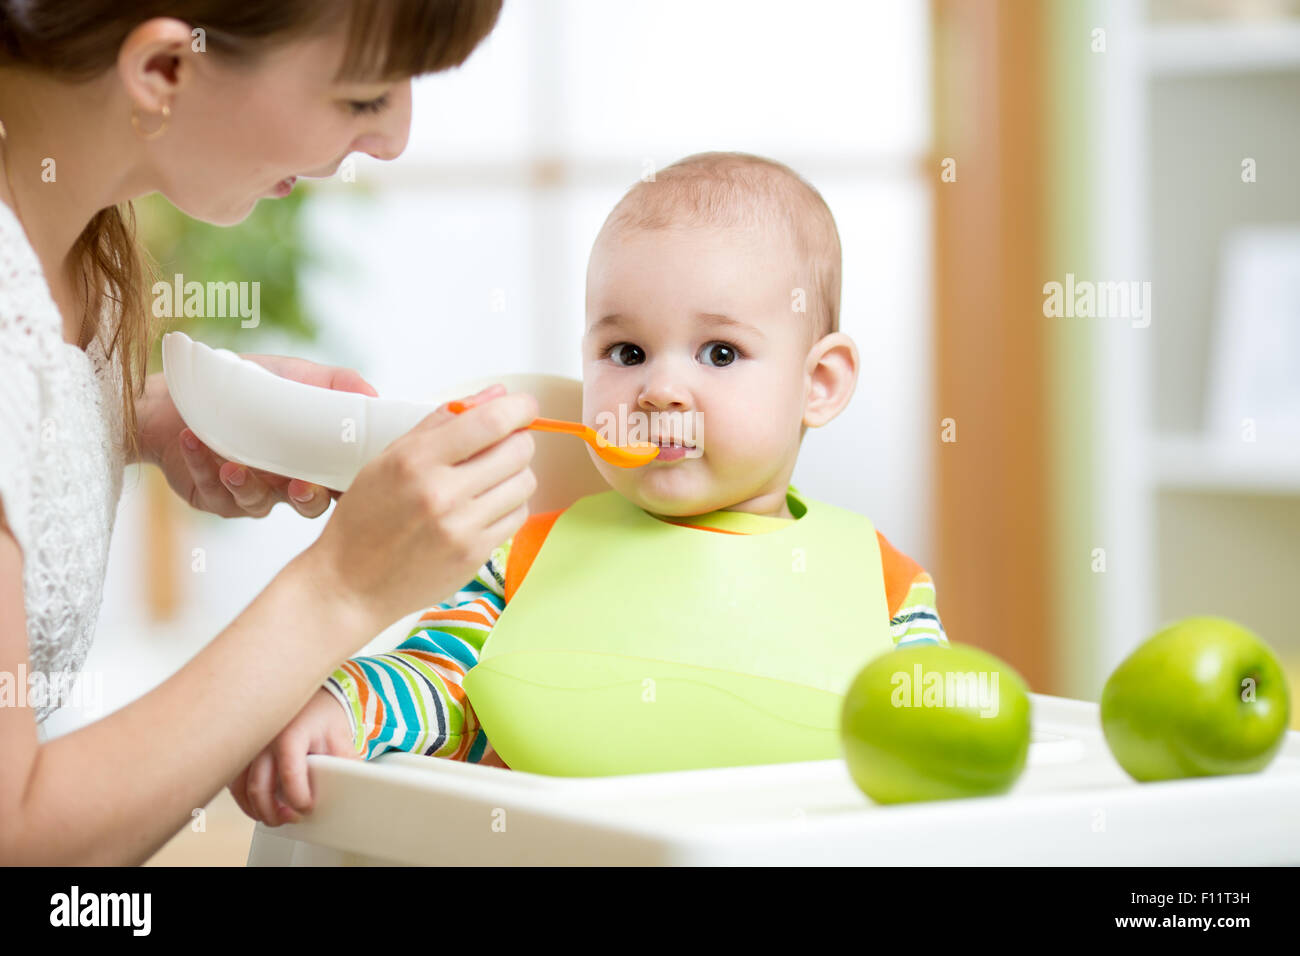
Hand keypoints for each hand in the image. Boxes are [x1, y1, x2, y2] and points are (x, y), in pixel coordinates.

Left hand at [138, 353, 379, 518]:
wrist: (184, 393)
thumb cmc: (249, 385)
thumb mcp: (299, 374)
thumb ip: (340, 384)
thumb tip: (377, 397)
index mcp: (313, 459)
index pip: (342, 480)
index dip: (351, 483)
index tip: (352, 475)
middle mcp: (287, 481)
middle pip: (310, 504)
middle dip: (307, 498)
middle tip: (298, 486)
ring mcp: (252, 492)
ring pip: (258, 504)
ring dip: (246, 486)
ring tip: (231, 465)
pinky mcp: (215, 496)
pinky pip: (214, 491)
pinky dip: (203, 466)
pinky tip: (193, 442)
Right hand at [229, 688, 358, 825]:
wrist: (306, 698)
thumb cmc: (321, 716)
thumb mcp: (339, 736)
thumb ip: (345, 762)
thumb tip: (356, 786)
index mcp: (291, 733)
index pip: (290, 774)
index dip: (299, 799)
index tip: (307, 807)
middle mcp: (264, 737)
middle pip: (259, 787)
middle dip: (273, 812)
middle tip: (289, 819)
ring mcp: (248, 743)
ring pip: (241, 788)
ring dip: (256, 809)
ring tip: (273, 817)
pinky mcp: (239, 749)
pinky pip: (234, 781)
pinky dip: (244, 798)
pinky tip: (258, 804)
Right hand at [303, 384, 537, 630]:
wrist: (350, 586)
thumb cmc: (366, 519)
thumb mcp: (389, 458)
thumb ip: (442, 421)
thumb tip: (495, 394)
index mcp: (416, 460)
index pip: (491, 421)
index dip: (519, 408)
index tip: (524, 408)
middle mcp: (441, 493)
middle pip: (518, 450)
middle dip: (517, 441)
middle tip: (500, 446)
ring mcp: (461, 527)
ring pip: (524, 483)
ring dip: (514, 475)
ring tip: (488, 480)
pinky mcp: (475, 555)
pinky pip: (518, 516)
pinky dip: (508, 506)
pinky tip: (483, 508)